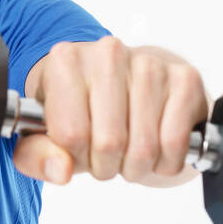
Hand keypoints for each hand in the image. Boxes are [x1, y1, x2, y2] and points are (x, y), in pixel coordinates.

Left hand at [13, 37, 209, 186]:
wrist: (123, 84)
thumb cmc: (78, 111)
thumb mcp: (43, 133)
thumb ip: (37, 156)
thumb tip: (61, 170)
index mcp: (65, 62)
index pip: (71, 134)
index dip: (75, 158)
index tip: (77, 152)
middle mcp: (108, 53)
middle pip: (110, 143)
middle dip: (106, 167)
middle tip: (104, 157)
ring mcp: (150, 63)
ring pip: (145, 148)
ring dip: (137, 167)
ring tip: (127, 153)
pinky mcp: (185, 78)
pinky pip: (176, 143)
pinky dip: (167, 161)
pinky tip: (156, 147)